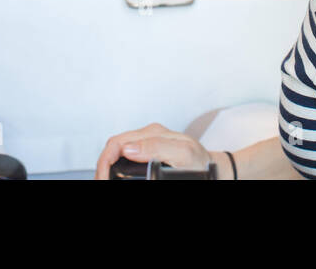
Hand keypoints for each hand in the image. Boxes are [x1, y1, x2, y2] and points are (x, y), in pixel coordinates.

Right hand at [94, 122, 220, 178]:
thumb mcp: (182, 154)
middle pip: (114, 147)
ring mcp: (148, 143)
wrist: (214, 169)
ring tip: (105, 180)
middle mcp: (148, 135)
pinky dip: (117, 166)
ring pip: (118, 152)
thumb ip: (156, 147)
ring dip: (108, 166)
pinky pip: (127, 157)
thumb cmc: (201, 163)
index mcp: (152, 132)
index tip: (102, 179)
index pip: (116, 143)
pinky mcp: (150, 152)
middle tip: (101, 182)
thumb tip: (128, 149)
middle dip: (102, 166)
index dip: (104, 162)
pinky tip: (116, 175)